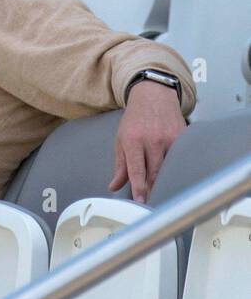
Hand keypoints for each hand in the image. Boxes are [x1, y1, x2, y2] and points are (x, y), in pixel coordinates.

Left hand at [109, 82, 186, 202]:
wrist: (153, 96)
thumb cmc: (134, 120)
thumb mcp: (121, 140)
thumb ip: (120, 165)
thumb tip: (114, 186)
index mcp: (133, 141)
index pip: (136, 169)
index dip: (139, 187)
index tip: (141, 201)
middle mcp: (152, 140)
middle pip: (155, 171)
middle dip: (153, 188)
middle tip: (150, 202)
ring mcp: (170, 138)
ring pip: (169, 167)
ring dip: (165, 180)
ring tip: (161, 192)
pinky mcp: (183, 136)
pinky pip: (180, 157)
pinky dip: (176, 168)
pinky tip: (174, 176)